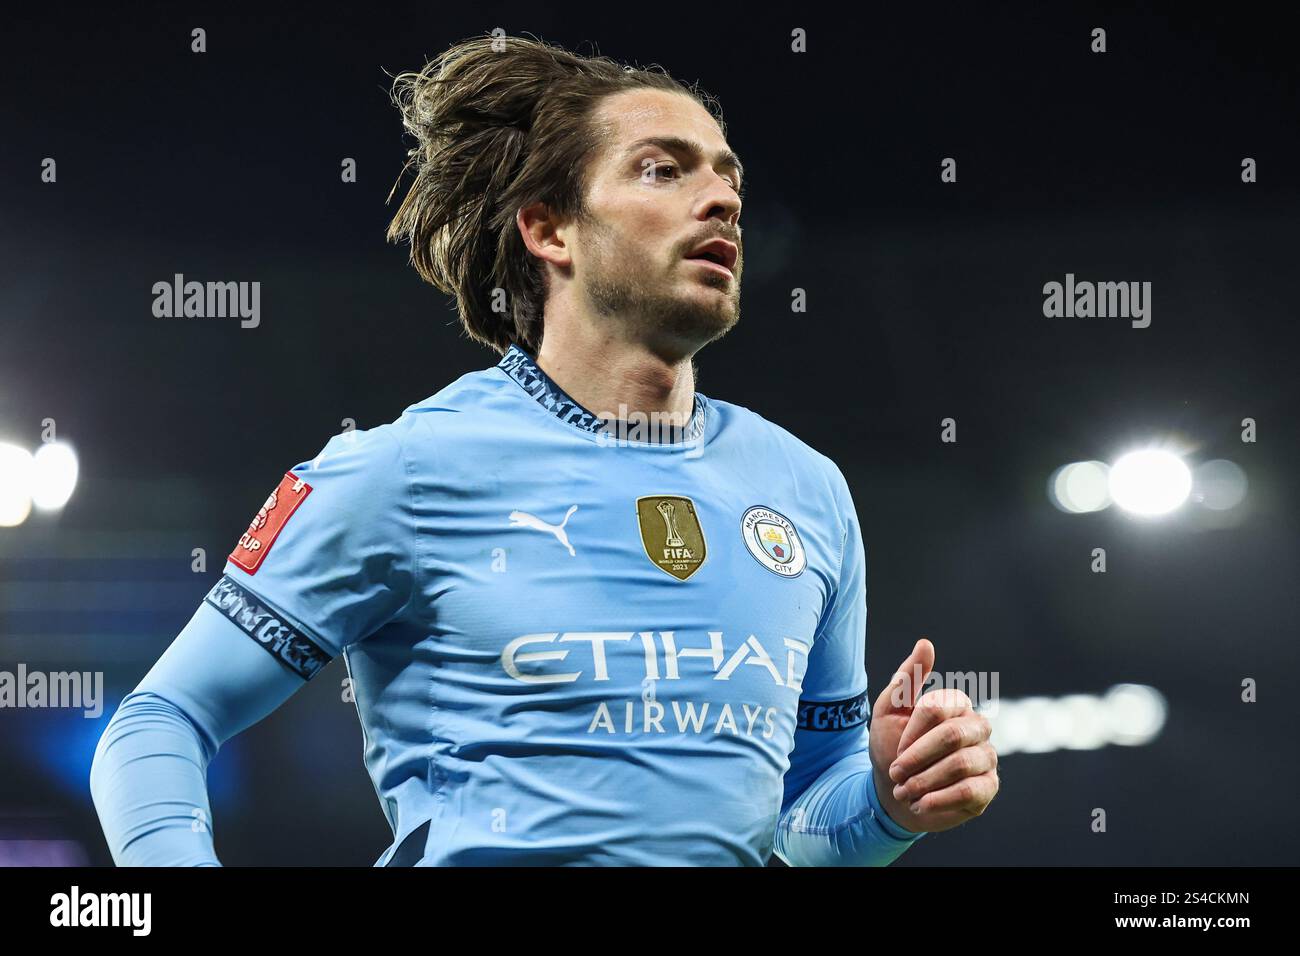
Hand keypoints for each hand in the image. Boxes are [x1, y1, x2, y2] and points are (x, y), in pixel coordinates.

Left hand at [868, 638, 998, 833]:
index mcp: (955, 704)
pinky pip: (970, 791)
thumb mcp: (888, 712)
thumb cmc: (892, 747)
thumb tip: (925, 643)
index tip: (895, 750)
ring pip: (961, 764)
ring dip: (925, 781)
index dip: (912, 733)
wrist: (894, 792)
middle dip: (918, 758)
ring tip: (904, 792)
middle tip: (896, 774)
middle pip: (953, 736)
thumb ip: (907, 679)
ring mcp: (986, 757)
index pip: (938, 708)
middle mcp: (977, 727)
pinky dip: (939, 799)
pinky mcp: (988, 787)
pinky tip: (920, 805)